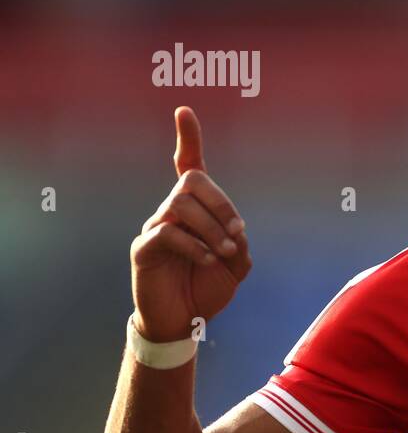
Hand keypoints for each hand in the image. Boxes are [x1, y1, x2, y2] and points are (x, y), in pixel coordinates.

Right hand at [130, 107, 252, 341]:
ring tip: (223, 252)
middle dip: (222, 204)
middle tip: (237, 233)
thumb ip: (238, 241)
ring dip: (212, 227)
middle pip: (192, 181)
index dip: (188, 138)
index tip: (184, 110)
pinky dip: (194, 244)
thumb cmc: (207, 288)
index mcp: (196, 210)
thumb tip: (233, 229)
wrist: (183, 321)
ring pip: (181, 204)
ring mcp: (155, 227)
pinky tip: (207, 260)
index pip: (188, 166)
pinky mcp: (143, 248)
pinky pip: (167, 231)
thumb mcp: (236, 265)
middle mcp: (172, 211)